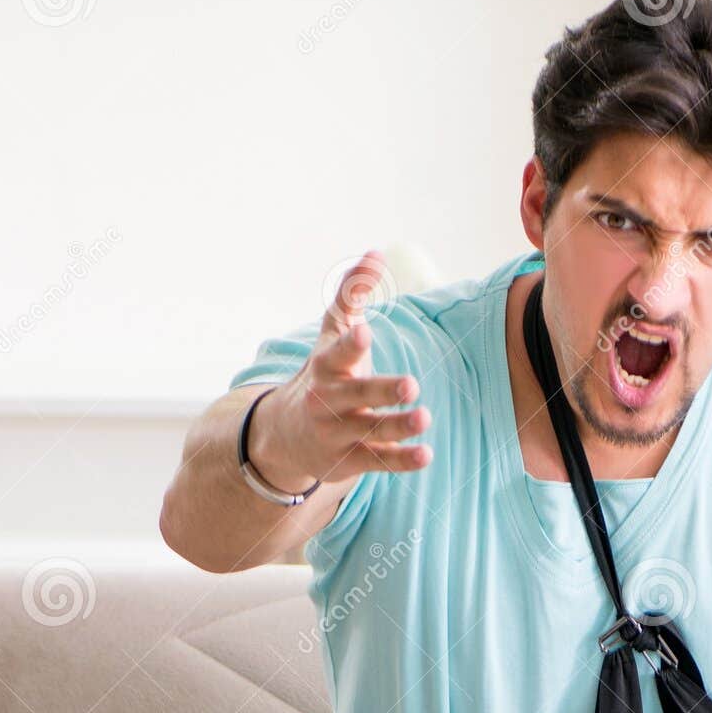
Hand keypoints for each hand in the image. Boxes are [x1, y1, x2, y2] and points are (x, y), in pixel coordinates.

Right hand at [249, 250, 432, 492]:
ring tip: (424, 418)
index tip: (364, 333)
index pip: (337, 353)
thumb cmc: (322, 374)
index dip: (350, 345)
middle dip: (382, 390)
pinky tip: (426, 455)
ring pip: (370, 430)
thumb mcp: (331, 335)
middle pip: (357, 395)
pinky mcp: (349, 459)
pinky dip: (402, 460)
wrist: (285, 435)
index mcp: (326, 366)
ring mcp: (338, 433)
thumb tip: (376, 251)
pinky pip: (378, 460)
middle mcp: (328, 400)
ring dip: (397, 426)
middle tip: (411, 384)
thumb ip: (351, 294)